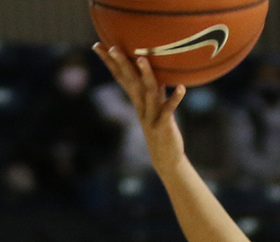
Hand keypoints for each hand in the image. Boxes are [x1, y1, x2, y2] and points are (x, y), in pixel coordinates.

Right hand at [93, 44, 185, 168]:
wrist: (165, 158)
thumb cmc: (161, 127)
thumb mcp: (155, 105)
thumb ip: (153, 87)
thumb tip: (153, 67)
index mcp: (137, 99)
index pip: (120, 77)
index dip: (109, 62)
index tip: (98, 45)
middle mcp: (141, 106)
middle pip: (130, 81)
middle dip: (121, 64)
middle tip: (113, 48)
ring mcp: (151, 116)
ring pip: (147, 92)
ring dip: (145, 75)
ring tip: (142, 59)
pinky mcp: (163, 125)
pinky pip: (168, 110)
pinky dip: (175, 99)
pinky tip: (181, 88)